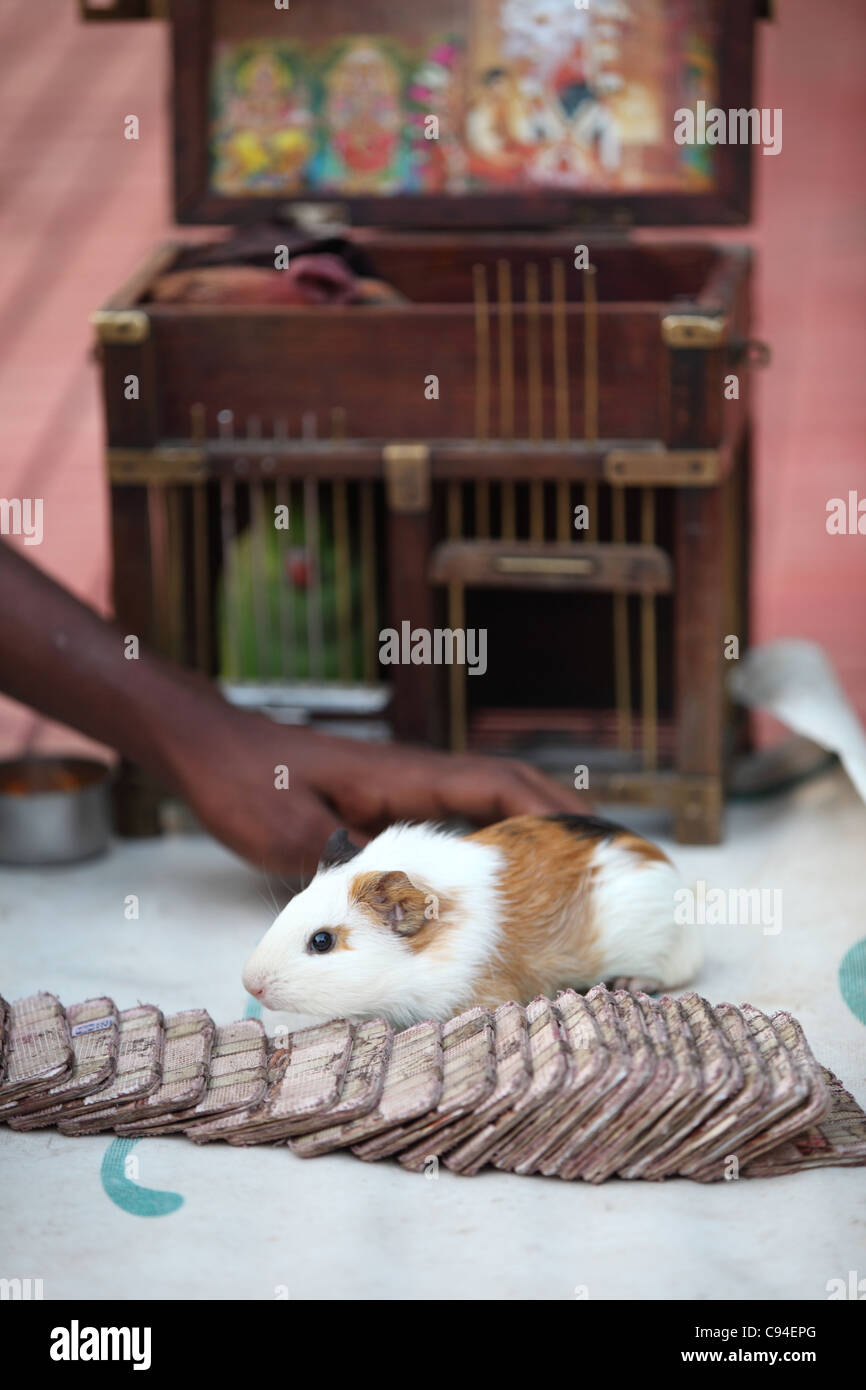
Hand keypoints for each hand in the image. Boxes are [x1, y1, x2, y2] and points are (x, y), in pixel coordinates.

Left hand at [166, 702, 588, 878]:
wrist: (207, 751)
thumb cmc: (246, 781)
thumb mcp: (291, 830)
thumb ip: (344, 865)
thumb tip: (389, 917)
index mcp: (406, 776)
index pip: (496, 784)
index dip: (549, 811)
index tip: (590, 842)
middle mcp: (413, 779)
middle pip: (504, 793)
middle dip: (554, 825)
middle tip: (594, 872)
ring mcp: (397, 792)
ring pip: (478, 811)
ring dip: (519, 837)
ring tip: (556, 887)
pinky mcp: (376, 808)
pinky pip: (443, 829)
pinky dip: (473, 852)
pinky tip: (475, 893)